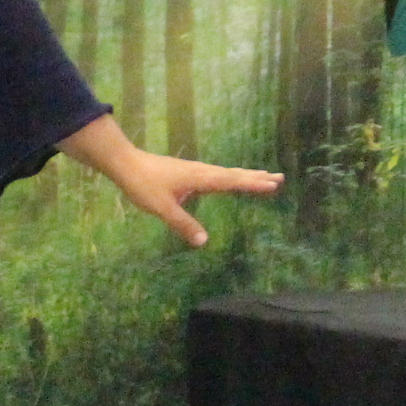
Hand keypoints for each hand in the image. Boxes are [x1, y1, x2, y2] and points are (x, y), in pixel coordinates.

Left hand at [57, 114, 282, 248]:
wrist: (126, 163)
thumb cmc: (143, 184)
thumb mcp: (162, 208)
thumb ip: (182, 224)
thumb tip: (203, 242)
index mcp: (199, 178)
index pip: (231, 182)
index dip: (252, 184)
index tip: (273, 185)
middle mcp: (201, 172)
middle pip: (234, 174)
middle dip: (256, 177)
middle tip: (279, 178)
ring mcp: (195, 170)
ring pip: (226, 172)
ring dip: (245, 175)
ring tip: (263, 176)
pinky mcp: (188, 172)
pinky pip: (217, 174)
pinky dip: (230, 176)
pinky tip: (228, 180)